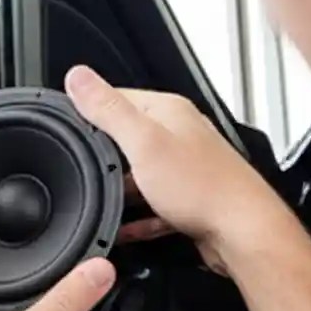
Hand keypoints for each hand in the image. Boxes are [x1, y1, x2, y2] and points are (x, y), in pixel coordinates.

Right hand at [64, 65, 292, 272]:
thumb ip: (107, 109)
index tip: (67, 125)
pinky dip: (136, 215)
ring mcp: (185, 167)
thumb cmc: (205, 188)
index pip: (116, 97)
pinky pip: (152, 203)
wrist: (244, 233)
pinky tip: (124, 226)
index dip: (88, 110)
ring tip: (101, 200)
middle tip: (81, 167)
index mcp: (168, 112)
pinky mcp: (189, 198)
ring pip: (138, 172)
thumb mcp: (143, 142)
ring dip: (118, 188)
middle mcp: (179, 134)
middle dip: (101, 154)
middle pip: (126, 137)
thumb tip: (78, 76)